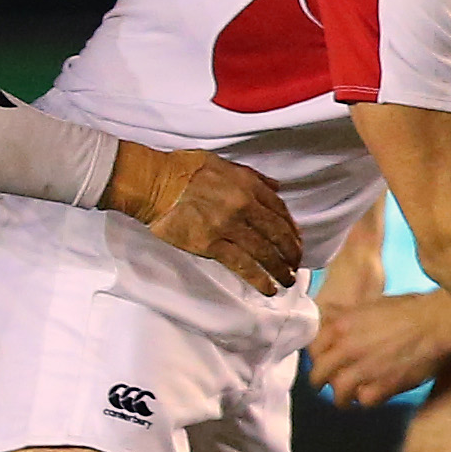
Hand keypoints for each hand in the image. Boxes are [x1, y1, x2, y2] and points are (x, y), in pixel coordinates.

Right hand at [109, 143, 302, 294]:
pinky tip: (269, 288)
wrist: (154, 183)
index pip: (279, 210)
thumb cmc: (184, 169)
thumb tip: (276, 186)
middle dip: (291, 252)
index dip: (291, 229)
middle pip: (277, 233)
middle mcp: (244, 205)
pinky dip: (259, 279)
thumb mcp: (223, 162)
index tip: (296, 241)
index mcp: (248, 184)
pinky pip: (242, 265)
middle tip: (296, 265)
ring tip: (287, 280)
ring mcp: (228, 226)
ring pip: (264, 252)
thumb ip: (252, 176)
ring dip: (280, 269)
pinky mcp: (211, 245)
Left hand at [310, 291, 450, 405]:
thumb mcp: (370, 305)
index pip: (313, 348)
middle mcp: (346, 349)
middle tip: (329, 385)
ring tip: (349, 399)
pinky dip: (368, 400)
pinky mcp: (382, 387)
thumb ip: (347, 318)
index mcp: (341, 325)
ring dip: (342, 398)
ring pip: (338, 393)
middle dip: (321, 381)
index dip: (317, 357)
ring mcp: (363, 370)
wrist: (437, 322)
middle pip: (319, 374)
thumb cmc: (408, 309)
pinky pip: (364, 402)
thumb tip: (333, 322)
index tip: (322, 361)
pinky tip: (373, 395)